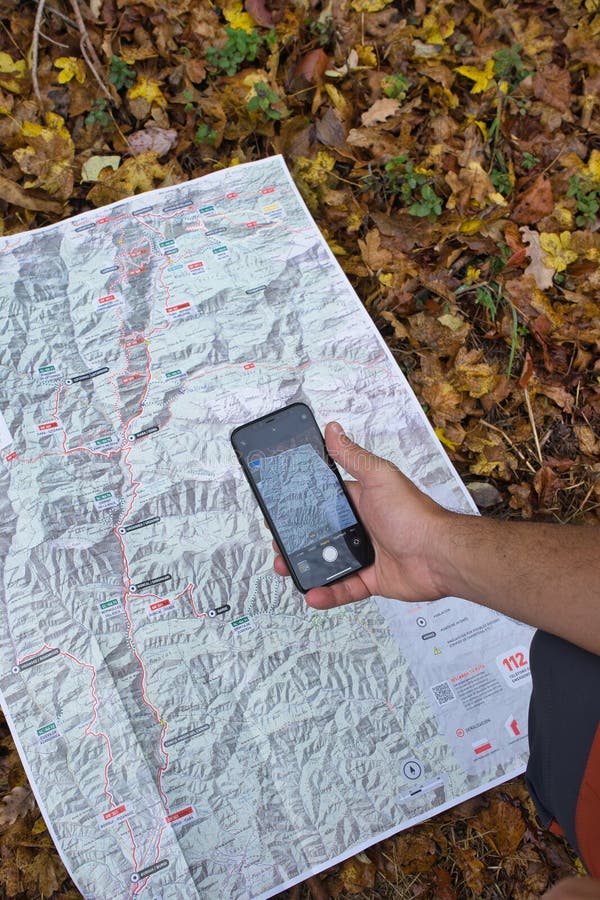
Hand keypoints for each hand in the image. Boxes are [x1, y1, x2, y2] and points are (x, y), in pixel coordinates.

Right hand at [273, 422, 452, 609]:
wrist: (440, 555)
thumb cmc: (414, 514)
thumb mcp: (379, 478)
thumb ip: (353, 456)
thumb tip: (333, 429)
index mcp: (360, 501)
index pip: (323, 501)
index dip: (301, 506)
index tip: (279, 511)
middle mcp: (361, 527)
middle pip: (320, 535)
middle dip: (296, 541)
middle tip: (277, 544)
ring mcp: (365, 555)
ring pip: (326, 563)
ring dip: (305, 568)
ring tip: (286, 569)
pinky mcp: (370, 580)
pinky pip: (343, 589)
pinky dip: (327, 593)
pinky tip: (312, 593)